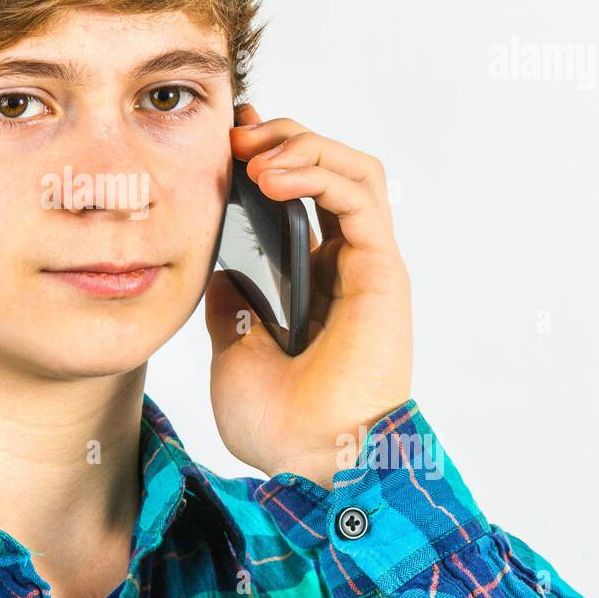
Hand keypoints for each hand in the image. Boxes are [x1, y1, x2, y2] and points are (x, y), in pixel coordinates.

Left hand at [203, 104, 412, 488]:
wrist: (311, 463)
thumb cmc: (279, 423)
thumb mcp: (232, 347)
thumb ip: (232, 301)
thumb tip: (217, 265)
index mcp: (311, 283)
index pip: (298, 200)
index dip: (267, 160)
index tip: (224, 142)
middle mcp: (344, 267)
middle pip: (327, 171)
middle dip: (281, 139)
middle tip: (234, 135)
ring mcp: (365, 265)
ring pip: (351, 169)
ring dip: (301, 144)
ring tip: (252, 149)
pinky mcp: (381, 269)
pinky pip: (358, 196)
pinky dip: (317, 172)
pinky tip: (272, 177)